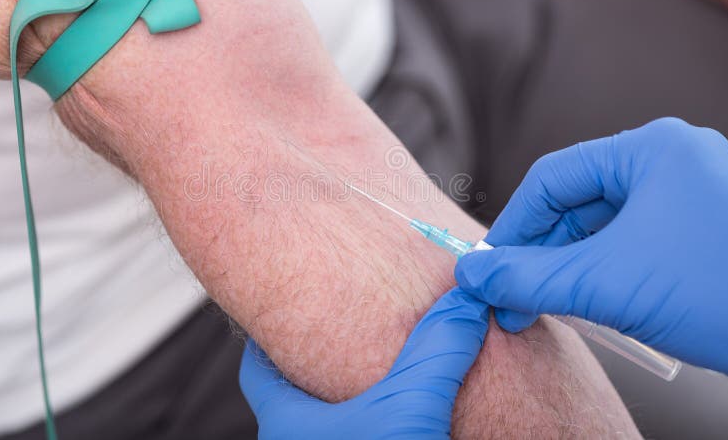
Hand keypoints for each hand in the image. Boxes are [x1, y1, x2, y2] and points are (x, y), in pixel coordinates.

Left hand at [239, 288, 488, 438]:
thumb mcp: (415, 407)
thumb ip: (439, 348)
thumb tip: (469, 300)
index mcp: (287, 426)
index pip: (258, 369)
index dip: (266, 339)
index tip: (281, 314)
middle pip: (288, 399)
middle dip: (311, 369)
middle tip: (335, 340)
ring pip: (320, 430)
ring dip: (341, 407)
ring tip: (371, 383)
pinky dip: (362, 429)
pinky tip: (399, 425)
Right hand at [455, 118, 727, 374]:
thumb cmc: (723, 292)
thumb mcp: (609, 283)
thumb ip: (530, 277)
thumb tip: (474, 275)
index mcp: (652, 150)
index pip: (553, 177)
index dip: (514, 226)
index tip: (491, 267)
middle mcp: (671, 163)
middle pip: (576, 203)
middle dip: (541, 254)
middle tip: (513, 298)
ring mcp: (690, 196)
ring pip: (602, 227)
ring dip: (569, 268)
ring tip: (547, 307)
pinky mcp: (701, 231)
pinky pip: (631, 244)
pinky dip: (602, 273)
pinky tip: (586, 303)